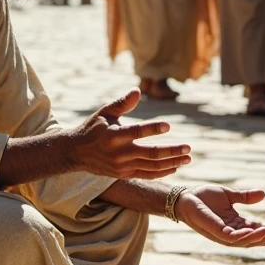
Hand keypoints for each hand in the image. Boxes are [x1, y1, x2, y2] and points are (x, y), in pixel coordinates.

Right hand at [68, 88, 190, 179]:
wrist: (76, 153)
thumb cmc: (93, 128)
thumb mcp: (104, 112)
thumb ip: (122, 102)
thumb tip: (138, 90)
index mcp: (114, 135)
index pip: (137, 132)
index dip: (153, 129)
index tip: (168, 126)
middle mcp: (119, 153)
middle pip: (150, 154)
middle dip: (172, 151)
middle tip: (188, 147)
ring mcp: (122, 166)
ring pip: (152, 166)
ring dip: (172, 162)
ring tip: (187, 157)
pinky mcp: (124, 174)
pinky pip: (147, 174)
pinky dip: (162, 172)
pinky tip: (175, 166)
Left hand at [175, 184, 264, 245]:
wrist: (184, 197)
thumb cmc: (203, 197)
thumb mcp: (228, 196)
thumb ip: (244, 197)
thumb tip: (263, 194)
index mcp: (237, 223)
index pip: (260, 229)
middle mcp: (233, 231)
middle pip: (259, 237)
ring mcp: (224, 233)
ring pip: (249, 240)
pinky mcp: (215, 231)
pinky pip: (233, 237)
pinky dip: (247, 236)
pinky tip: (258, 231)